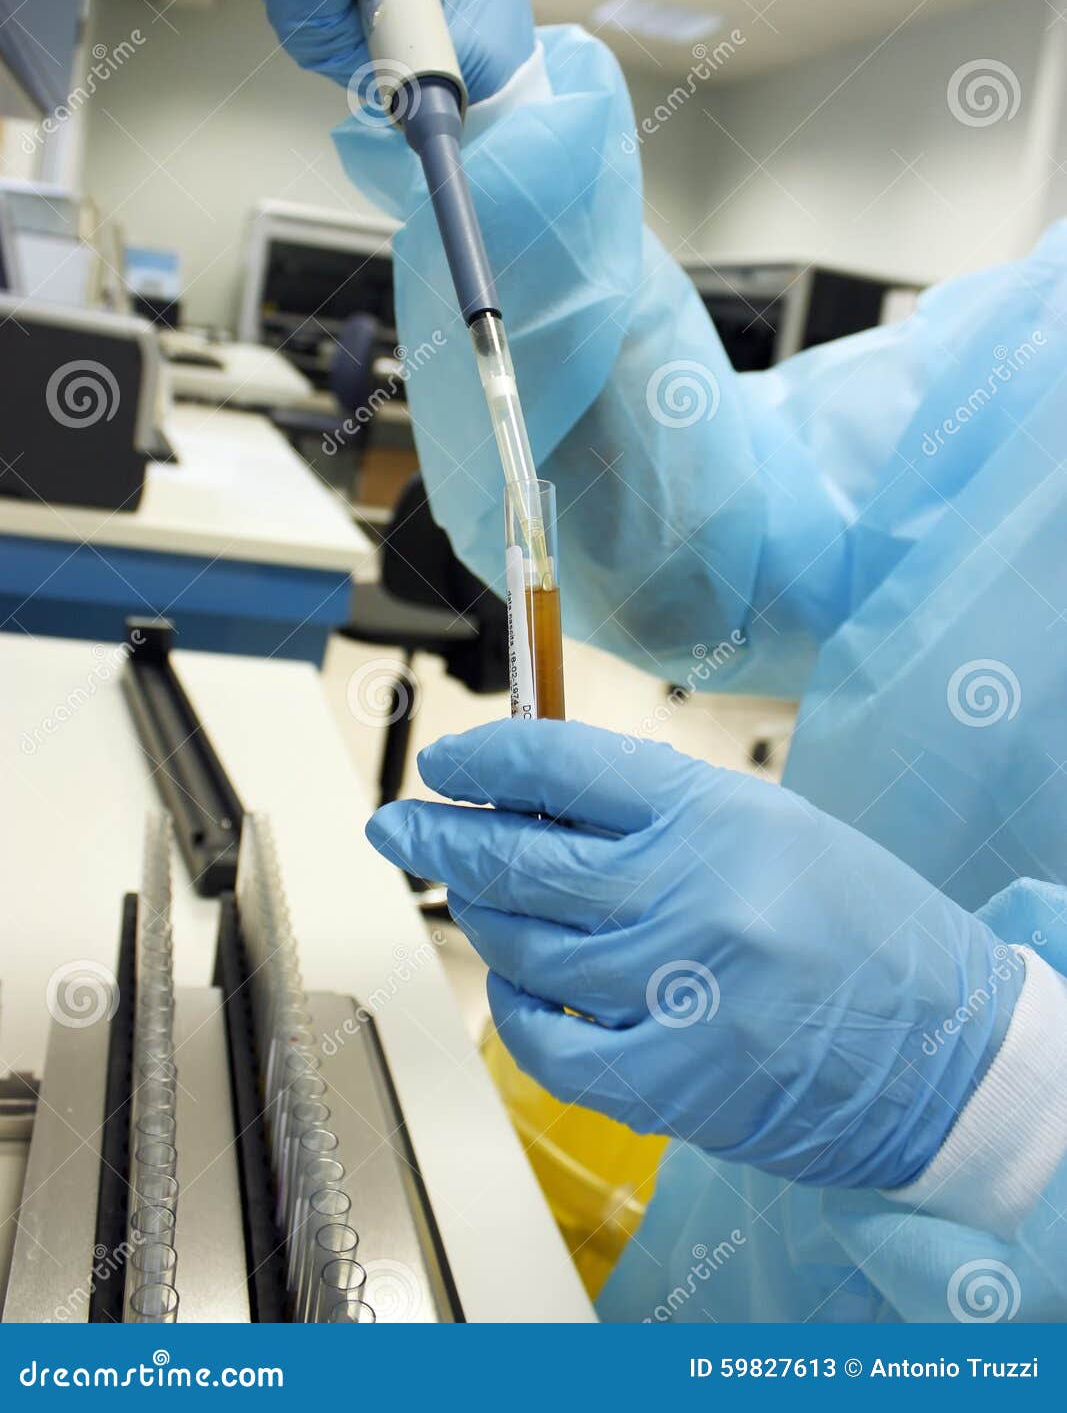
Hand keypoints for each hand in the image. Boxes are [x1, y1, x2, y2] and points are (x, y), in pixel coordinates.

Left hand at [367, 720, 1021, 1189]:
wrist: (940, 1046)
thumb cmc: (854, 922)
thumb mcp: (761, 823)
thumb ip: (649, 808)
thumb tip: (531, 796)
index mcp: (712, 814)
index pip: (559, 765)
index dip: (484, 759)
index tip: (447, 763)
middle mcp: (685, 896)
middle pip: (516, 860)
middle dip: (438, 837)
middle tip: (400, 827)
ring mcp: (674, 993)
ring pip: (520, 949)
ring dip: (481, 921)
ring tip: (475, 902)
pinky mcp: (669, 1082)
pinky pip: (549, 1046)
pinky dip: (518, 1013)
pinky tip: (522, 988)